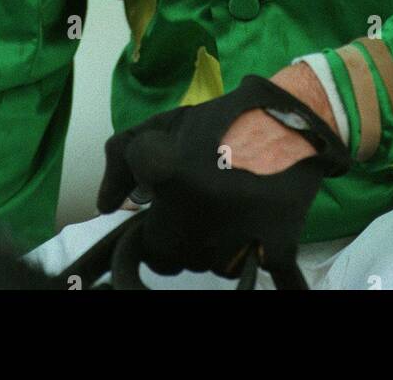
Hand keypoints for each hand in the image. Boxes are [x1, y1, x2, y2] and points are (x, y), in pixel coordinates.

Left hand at [96, 74, 348, 277]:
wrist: (286, 117)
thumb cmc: (218, 122)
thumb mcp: (163, 126)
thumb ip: (123, 160)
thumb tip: (106, 204)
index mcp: (168, 203)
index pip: (152, 245)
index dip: (158, 229)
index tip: (168, 210)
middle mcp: (198, 234)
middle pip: (185, 260)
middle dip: (188, 239)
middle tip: (201, 205)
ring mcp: (238, 246)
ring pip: (220, 266)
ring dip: (221, 247)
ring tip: (233, 209)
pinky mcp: (277, 249)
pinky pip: (271, 275)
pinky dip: (270, 270)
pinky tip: (273, 263)